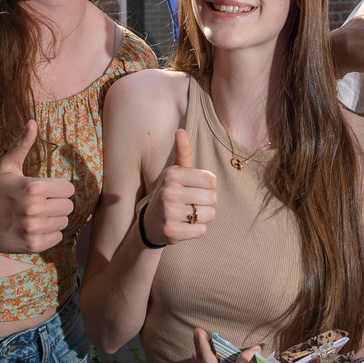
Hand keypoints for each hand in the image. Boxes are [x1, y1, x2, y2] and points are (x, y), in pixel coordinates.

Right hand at [0, 119, 75, 253]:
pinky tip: (35, 228)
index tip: (46, 190)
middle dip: (57, 204)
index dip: (59, 189)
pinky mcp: (32, 245)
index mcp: (34, 187)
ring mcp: (33, 228)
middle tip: (41, 204)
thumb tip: (33, 122)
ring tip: (37, 215)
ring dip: (54, 219)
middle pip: (68, 206)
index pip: (68, 189)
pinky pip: (57, 238)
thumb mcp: (7, 166)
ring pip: (64, 222)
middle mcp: (35, 208)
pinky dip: (49, 234)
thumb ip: (23, 144)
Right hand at [145, 129, 216, 245]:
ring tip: (188, 214)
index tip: (194, 188)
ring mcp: (169, 212)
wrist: (150, 224)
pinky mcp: (172, 232)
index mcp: (172, 174)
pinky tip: (184, 226)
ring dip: (203, 217)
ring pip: (209, 214)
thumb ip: (183, 152)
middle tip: (191, 203)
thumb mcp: (175, 172)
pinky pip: (202, 230)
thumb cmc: (170, 193)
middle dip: (206, 202)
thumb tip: (180, 130)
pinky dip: (197, 230)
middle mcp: (169, 191)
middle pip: (213, 198)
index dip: (207, 186)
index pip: (211, 180)